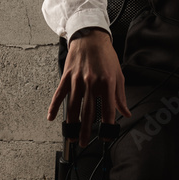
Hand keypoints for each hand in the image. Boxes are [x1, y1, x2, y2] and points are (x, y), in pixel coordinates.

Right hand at [47, 28, 131, 146]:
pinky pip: (59, 94)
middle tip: (84, 142)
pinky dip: (54, 107)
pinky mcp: (67, 76)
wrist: (91, 37)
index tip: (105, 136)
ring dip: (72, 123)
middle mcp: (92, 83)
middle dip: (86, 130)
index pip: (108, 110)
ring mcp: (77, 80)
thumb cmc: (106, 55)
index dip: (107, 126)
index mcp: (107, 83)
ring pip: (73, 106)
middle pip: (88, 112)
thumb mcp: (118, 74)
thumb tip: (126, 112)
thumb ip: (120, 96)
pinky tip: (52, 117)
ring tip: (71, 136)